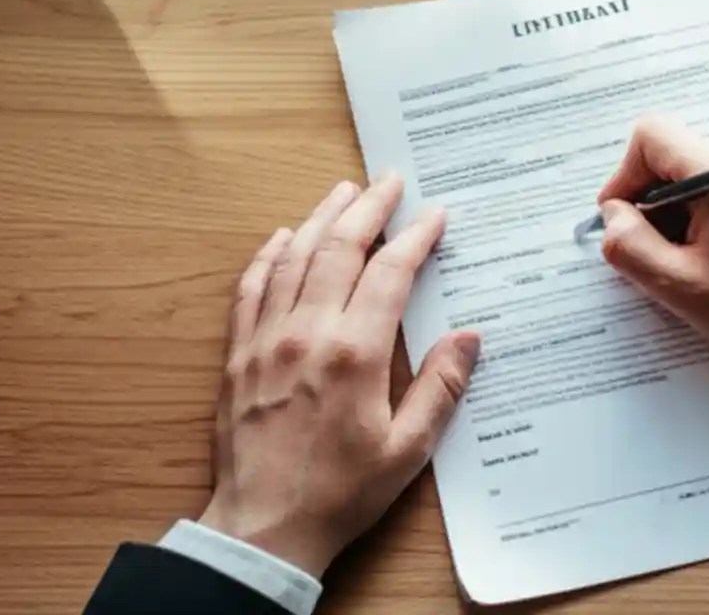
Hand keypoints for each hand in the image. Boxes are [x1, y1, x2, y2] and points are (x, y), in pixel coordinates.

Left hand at [199, 175, 479, 577]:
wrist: (264, 527)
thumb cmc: (342, 492)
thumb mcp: (408, 449)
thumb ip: (441, 387)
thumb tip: (470, 336)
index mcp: (355, 353)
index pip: (390, 273)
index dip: (415, 238)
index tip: (434, 215)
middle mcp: (308, 333)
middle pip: (340, 248)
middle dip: (369, 208)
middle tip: (389, 181)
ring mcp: (267, 340)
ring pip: (294, 258)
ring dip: (321, 218)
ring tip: (343, 191)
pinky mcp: (238, 355)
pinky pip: (251, 288)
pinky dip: (268, 256)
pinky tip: (282, 237)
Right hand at [598, 116, 708, 387]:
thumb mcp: (678, 285)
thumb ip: (629, 244)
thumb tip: (614, 216)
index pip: (653, 135)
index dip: (624, 175)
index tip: (621, 219)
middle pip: (678, 155)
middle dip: (653, 200)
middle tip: (655, 252)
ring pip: (705, 176)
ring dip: (683, 212)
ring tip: (693, 264)